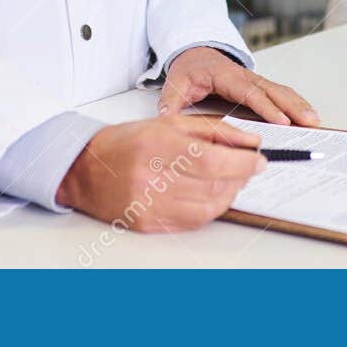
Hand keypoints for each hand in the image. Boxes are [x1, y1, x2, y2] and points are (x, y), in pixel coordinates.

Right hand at [55, 115, 264, 231]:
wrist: (86, 169)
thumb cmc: (129, 142)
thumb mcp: (171, 122)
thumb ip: (214, 130)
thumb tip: (251, 142)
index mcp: (158, 146)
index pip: (211, 160)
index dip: (242, 163)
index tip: (260, 160)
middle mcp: (152, 178)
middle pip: (213, 185)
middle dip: (240, 177)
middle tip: (248, 167)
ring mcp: (150, 205)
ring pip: (208, 206)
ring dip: (228, 193)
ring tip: (229, 179)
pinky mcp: (149, 224)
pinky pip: (193, 222)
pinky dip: (211, 209)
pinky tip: (211, 194)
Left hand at [158, 46, 319, 125]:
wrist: (196, 52)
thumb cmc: (189, 69)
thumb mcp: (176, 83)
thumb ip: (170, 101)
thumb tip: (165, 119)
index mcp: (227, 76)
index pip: (250, 93)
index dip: (267, 107)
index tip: (281, 121)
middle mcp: (246, 76)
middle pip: (273, 91)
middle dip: (292, 106)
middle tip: (309, 122)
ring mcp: (255, 80)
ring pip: (281, 91)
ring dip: (299, 105)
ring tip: (315, 120)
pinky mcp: (260, 85)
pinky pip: (281, 93)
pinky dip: (296, 102)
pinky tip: (308, 115)